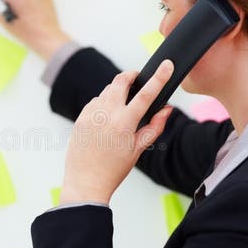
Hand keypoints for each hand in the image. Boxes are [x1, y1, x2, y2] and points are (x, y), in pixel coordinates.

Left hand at [59, 61, 174, 205]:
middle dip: (131, 76)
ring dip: (118, 92)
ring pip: (107, 90)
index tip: (166, 65)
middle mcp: (106, 114)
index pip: (146, 94)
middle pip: (120, 81)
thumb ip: (154, 126)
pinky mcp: (81, 117)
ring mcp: (91, 114)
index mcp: (124, 123)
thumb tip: (167, 109)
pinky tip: (108, 119)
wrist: (86, 182)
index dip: (159, 78)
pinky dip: (104, 103)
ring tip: (123, 109)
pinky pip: (96, 101)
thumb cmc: (113, 169)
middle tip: (138, 79)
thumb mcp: (138, 149)